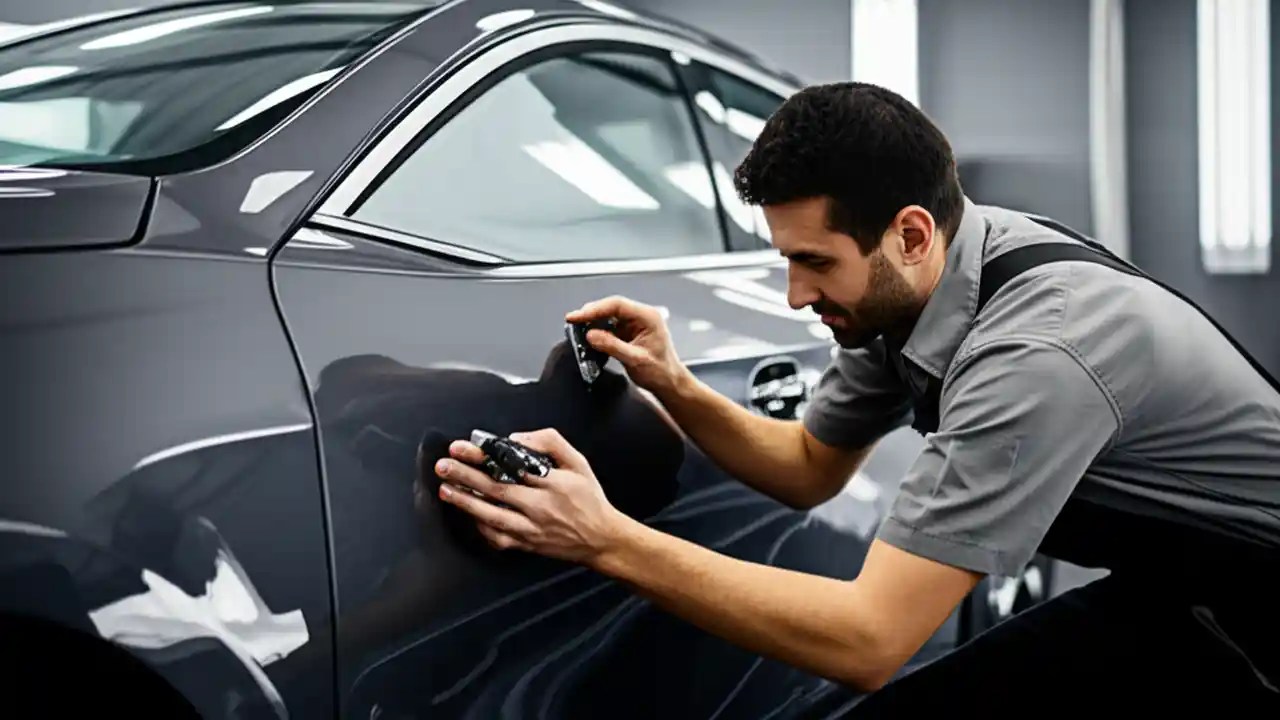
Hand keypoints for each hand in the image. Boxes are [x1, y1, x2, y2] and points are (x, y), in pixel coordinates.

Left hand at [434, 428, 631, 565]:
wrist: (602, 539)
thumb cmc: (589, 499)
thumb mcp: (579, 462)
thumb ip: (550, 443)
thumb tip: (517, 440)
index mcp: (553, 483)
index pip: (512, 465)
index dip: (485, 456)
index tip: (464, 447)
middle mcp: (540, 507)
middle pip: (496, 489)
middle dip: (465, 476)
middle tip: (444, 465)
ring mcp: (531, 528)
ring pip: (492, 516)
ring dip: (465, 502)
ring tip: (446, 489)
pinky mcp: (526, 544)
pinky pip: (497, 538)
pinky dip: (480, 527)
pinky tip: (467, 514)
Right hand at [566, 295, 689, 398]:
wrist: (668, 382)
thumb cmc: (660, 371)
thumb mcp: (635, 360)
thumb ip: (612, 346)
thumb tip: (591, 335)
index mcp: (648, 317)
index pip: (617, 305)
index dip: (594, 309)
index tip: (577, 316)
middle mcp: (641, 317)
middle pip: (611, 308)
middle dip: (591, 314)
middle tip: (573, 322)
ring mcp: (634, 324)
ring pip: (608, 316)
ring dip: (593, 323)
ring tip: (578, 330)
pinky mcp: (628, 332)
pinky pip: (609, 327)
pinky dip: (598, 331)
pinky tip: (589, 338)